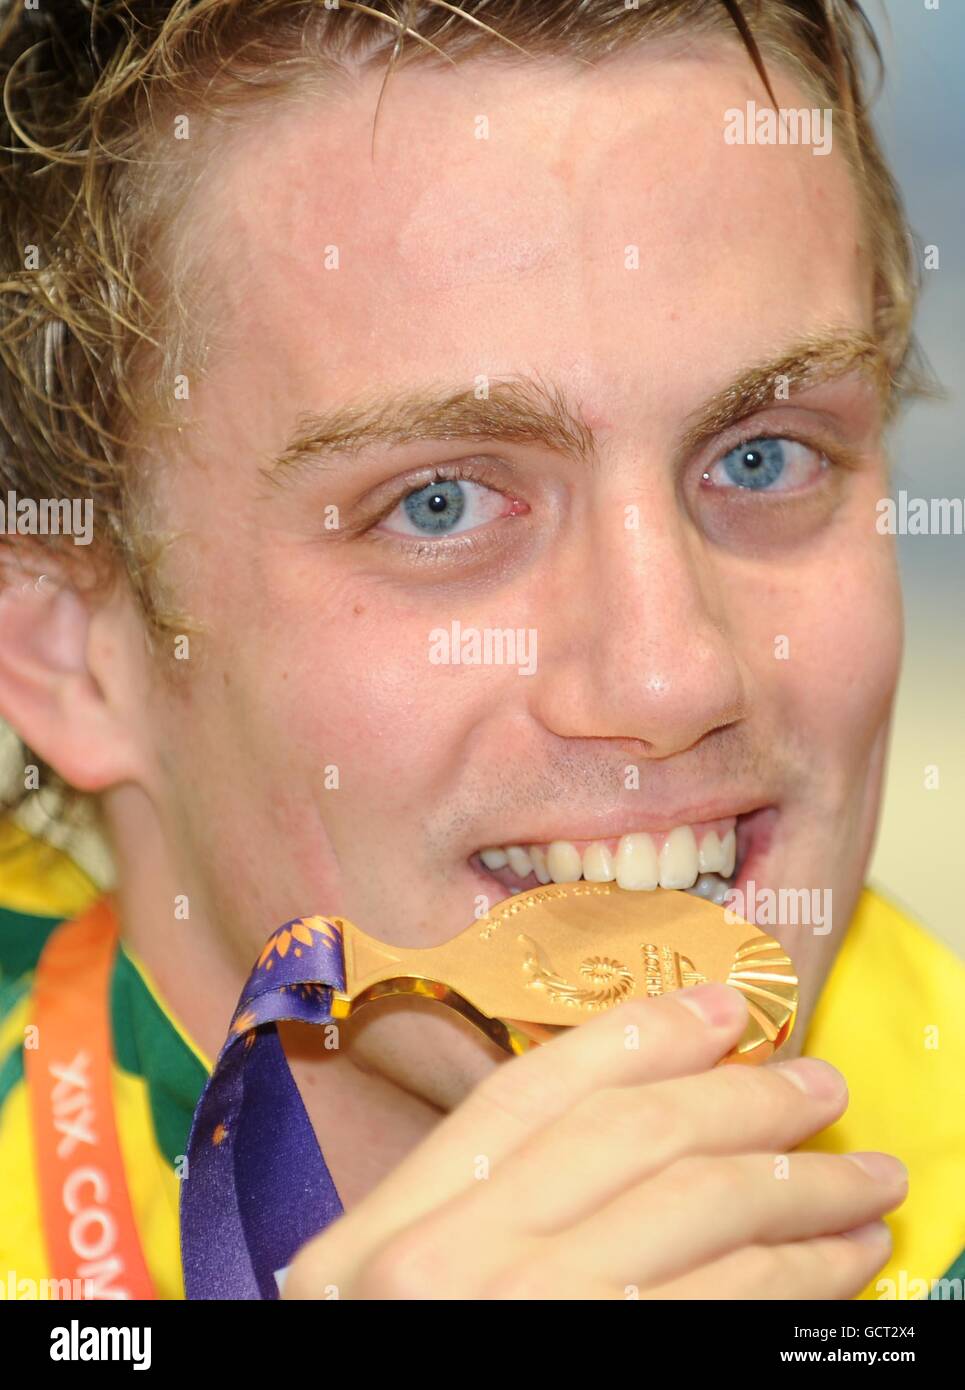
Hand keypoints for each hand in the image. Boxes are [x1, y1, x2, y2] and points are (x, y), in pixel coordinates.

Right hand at [283, 982, 905, 1298]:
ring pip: (699, 1219)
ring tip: (862, 1180)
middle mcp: (454, 1274)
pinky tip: (836, 1264)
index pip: (528, 1094)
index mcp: (391, 1232)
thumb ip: (475, 1210)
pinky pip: (727, 1312)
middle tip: (822, 1089)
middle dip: (747, 1101)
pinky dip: (798, 1279)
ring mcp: (535, 1327)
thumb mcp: (390, 1290)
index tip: (722, 1008)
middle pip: (633, 1140)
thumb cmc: (403, 1354)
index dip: (638, 1036)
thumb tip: (624, 1128)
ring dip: (802, 1192)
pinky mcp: (611, 1379)